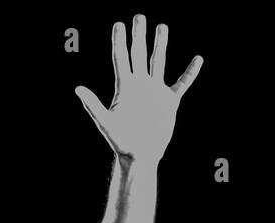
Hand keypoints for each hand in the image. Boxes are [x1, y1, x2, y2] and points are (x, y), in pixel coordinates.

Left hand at [75, 16, 202, 165]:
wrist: (140, 155)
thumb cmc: (120, 141)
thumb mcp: (105, 122)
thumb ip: (93, 105)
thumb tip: (77, 89)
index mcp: (124, 87)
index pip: (121, 58)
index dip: (119, 41)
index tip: (119, 24)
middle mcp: (139, 85)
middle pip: (139, 54)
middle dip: (139, 36)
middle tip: (139, 16)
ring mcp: (154, 91)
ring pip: (158, 62)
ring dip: (160, 45)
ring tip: (162, 27)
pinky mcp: (169, 102)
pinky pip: (182, 83)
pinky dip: (190, 72)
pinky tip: (197, 59)